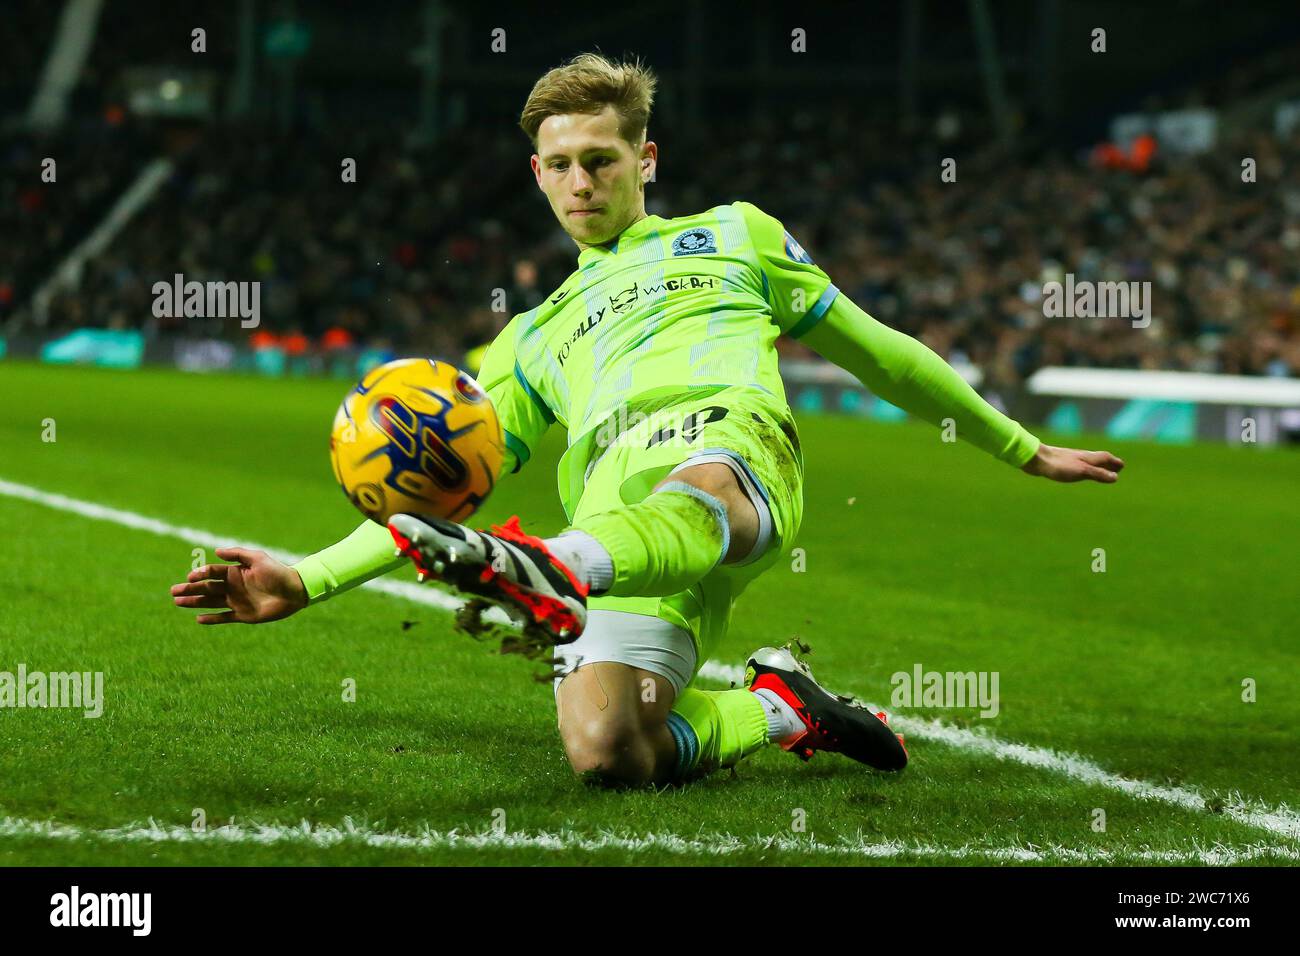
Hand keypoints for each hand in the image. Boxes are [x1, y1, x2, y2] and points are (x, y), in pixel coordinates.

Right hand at [170, 547, 308, 623]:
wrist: (295, 591)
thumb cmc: (278, 572)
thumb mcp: (258, 558)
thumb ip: (238, 554)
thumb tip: (215, 551)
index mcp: (235, 572)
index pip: (212, 573)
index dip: (200, 574)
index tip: (190, 577)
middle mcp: (233, 587)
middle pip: (207, 588)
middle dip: (190, 590)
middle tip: (173, 591)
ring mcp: (237, 601)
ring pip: (210, 602)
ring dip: (194, 603)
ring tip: (178, 602)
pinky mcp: (243, 615)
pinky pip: (224, 617)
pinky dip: (212, 619)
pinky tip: (198, 619)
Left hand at [1021, 444, 1124, 483]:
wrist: (1036, 458)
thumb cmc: (1059, 465)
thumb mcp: (1082, 471)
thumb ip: (1098, 474)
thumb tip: (1116, 477)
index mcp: (1088, 457)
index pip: (1105, 458)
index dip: (1114, 462)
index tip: (1121, 466)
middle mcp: (1081, 455)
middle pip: (1098, 458)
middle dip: (1107, 463)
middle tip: (1115, 468)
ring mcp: (1070, 458)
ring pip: (1087, 460)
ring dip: (1096, 464)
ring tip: (1098, 469)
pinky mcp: (1060, 462)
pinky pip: (1076, 464)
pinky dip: (1083, 467)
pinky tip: (1076, 470)